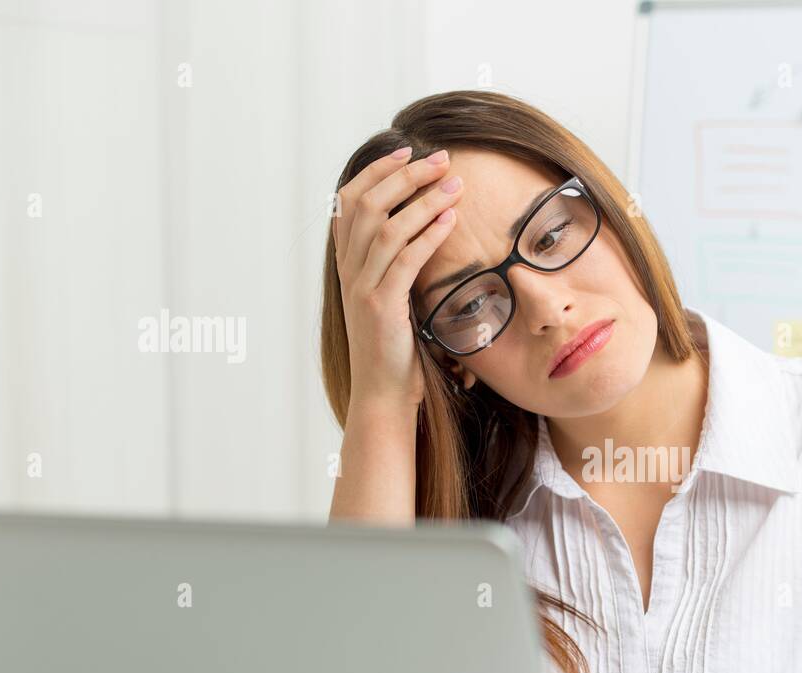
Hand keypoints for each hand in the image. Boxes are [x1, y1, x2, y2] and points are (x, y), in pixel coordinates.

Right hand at [332, 145, 463, 409]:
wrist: (382, 392)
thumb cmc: (393, 348)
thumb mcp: (389, 298)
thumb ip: (394, 264)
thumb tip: (419, 230)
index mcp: (347, 263)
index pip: (350, 201)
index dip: (378, 171)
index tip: (407, 151)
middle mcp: (349, 270)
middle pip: (368, 204)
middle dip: (405, 175)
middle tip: (440, 158)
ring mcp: (361, 287)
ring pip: (386, 227)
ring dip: (423, 200)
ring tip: (454, 183)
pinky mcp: (381, 305)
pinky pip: (404, 259)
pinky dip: (428, 234)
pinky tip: (450, 219)